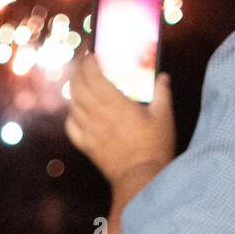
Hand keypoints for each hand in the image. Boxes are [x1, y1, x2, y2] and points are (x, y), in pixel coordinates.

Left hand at [65, 56, 175, 186]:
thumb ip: (162, 93)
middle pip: (77, 87)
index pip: (92, 76)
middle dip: (78, 72)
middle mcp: (98, 115)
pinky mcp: (87, 146)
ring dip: (74, 90)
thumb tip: (163, 78)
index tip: (91, 55)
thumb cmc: (154, 147)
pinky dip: (71, 115)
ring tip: (81, 84)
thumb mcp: (164, 116)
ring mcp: (89, 132)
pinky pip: (71, 127)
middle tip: (84, 65)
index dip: (88, 63)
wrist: (140, 178)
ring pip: (72, 105)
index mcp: (115, 104)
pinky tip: (77, 112)